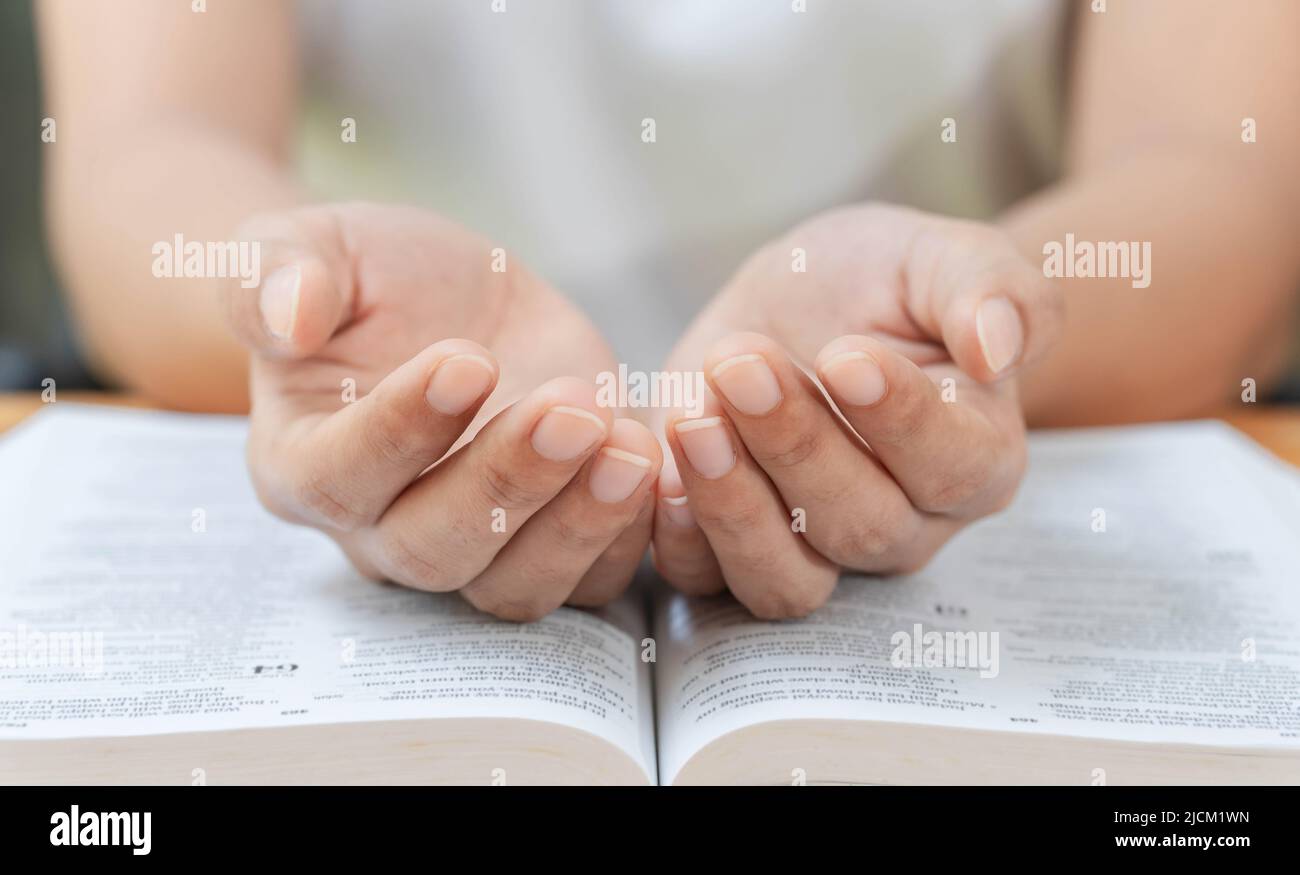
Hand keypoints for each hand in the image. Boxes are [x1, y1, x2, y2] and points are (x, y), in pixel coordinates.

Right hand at [222, 203, 660, 619]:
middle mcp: (380, 529)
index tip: (468, 360)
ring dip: (578, 524)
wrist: (458, 298)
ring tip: (629, 446)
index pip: (339, 474)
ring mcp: (471, 548)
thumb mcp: (314, 244)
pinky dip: (628, 536)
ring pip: (515, 584)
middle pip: (435, 546)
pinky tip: (656, 466)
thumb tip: (286, 315)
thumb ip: (274, 272)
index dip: (401, 429)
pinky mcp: (551, 541)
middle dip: (509, 480)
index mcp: (302, 460)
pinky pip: (591, 580)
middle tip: (573, 408)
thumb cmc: (374, 278)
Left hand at [651, 204, 1062, 617]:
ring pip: (787, 579)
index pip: (956, 466)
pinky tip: (656, 471)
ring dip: (733, 504)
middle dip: (795, 445)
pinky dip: (678, 537)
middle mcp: (906, 523)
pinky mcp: (732, 549)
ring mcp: (820, 551)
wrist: (802, 300)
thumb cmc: (885, 281)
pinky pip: (707, 581)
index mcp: (977, 455)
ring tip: (692, 418)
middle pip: (863, 525)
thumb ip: (992, 290)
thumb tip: (997, 346)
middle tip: (742, 364)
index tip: (846, 357)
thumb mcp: (941, 257)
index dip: (901, 421)